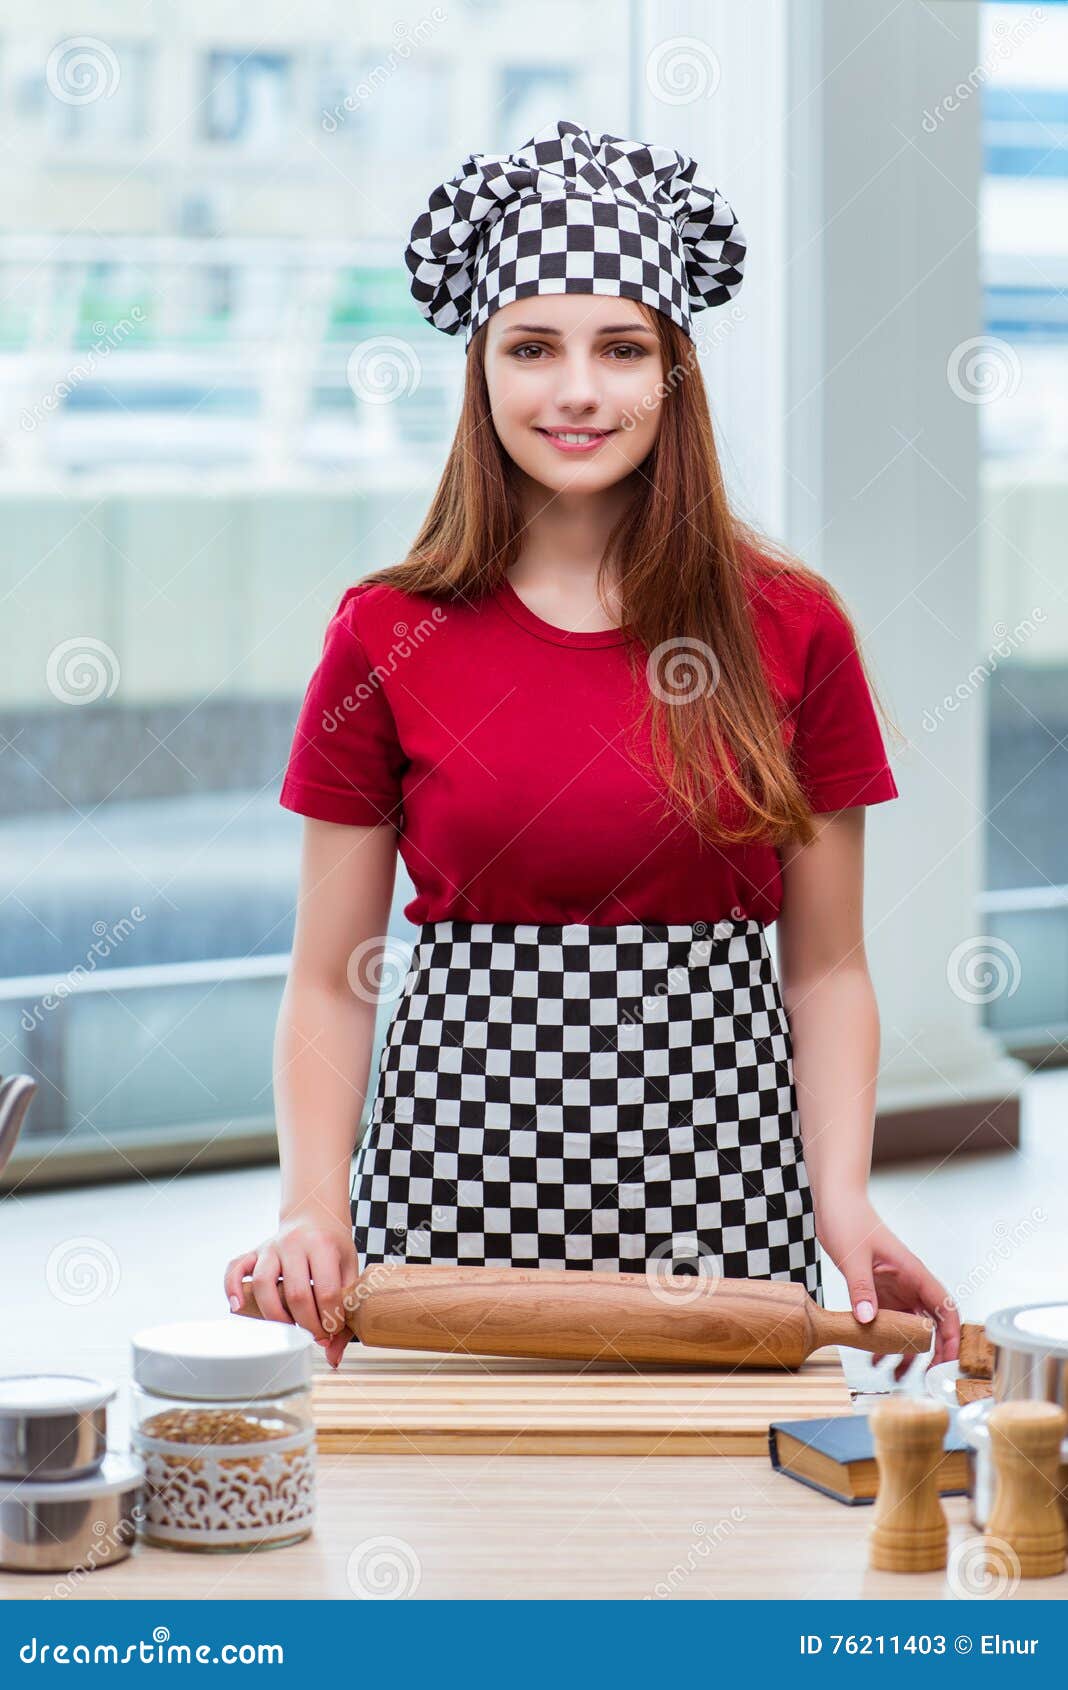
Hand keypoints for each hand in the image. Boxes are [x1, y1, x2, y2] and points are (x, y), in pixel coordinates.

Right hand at [223, 1212, 357, 1370]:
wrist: (316, 1216)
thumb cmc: (333, 1245)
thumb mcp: (349, 1268)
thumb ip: (346, 1308)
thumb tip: (333, 1353)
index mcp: (322, 1245)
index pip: (327, 1291)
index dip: (330, 1320)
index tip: (332, 1331)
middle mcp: (294, 1243)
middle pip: (296, 1293)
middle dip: (306, 1324)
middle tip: (314, 1335)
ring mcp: (271, 1246)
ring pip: (263, 1284)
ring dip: (275, 1315)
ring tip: (288, 1327)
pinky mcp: (254, 1252)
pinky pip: (235, 1268)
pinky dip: (231, 1287)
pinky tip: (237, 1306)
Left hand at [816, 1195, 960, 1380]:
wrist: (835, 1202)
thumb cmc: (850, 1219)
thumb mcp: (855, 1257)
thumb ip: (861, 1288)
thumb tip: (867, 1321)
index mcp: (913, 1272)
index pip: (944, 1307)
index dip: (951, 1335)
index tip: (948, 1359)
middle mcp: (908, 1283)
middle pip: (928, 1323)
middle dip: (929, 1352)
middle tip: (923, 1378)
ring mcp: (893, 1288)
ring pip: (907, 1326)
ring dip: (904, 1349)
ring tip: (896, 1375)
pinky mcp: (877, 1290)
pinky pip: (886, 1320)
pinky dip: (882, 1339)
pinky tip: (872, 1356)